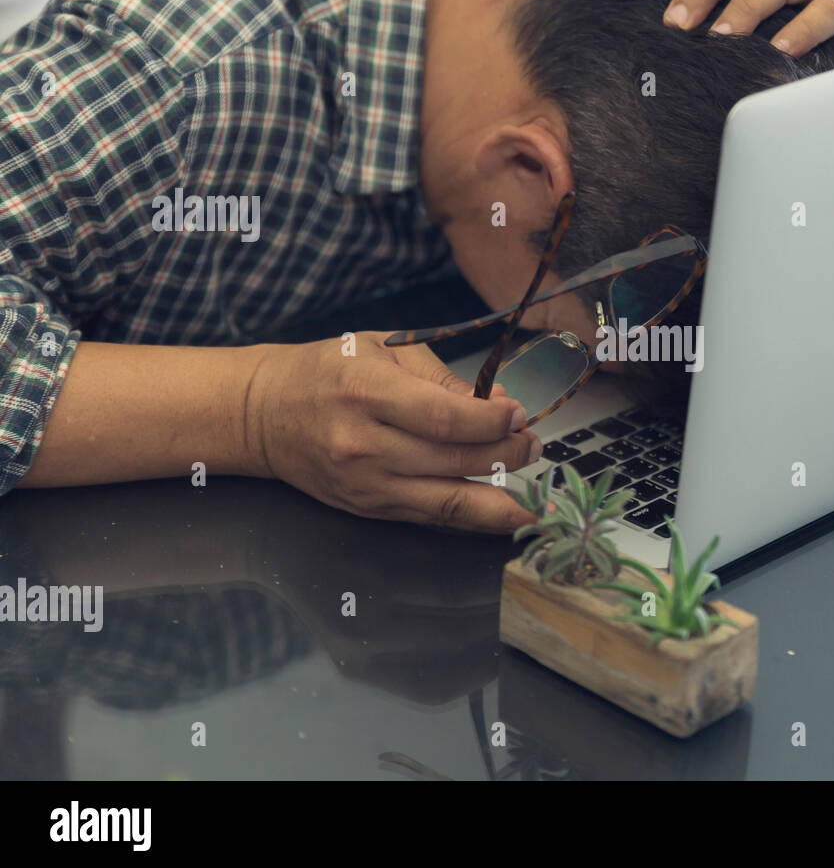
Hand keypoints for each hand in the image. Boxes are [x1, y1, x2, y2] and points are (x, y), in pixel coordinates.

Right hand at [246, 332, 540, 531]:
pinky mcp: (368, 509)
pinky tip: (503, 515)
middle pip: (454, 460)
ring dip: (501, 503)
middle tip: (534, 445)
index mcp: (368, 392)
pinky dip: (472, 518)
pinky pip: (431, 518)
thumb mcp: (381, 349)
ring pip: (448, 502)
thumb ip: (440, 377)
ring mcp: (366, 484)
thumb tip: (497, 405)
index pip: (445, 418)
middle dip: (507, 456)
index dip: (493, 422)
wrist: (263, 415)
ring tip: (536, 496)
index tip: (519, 415)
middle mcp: (366, 444)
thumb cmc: (325, 371)